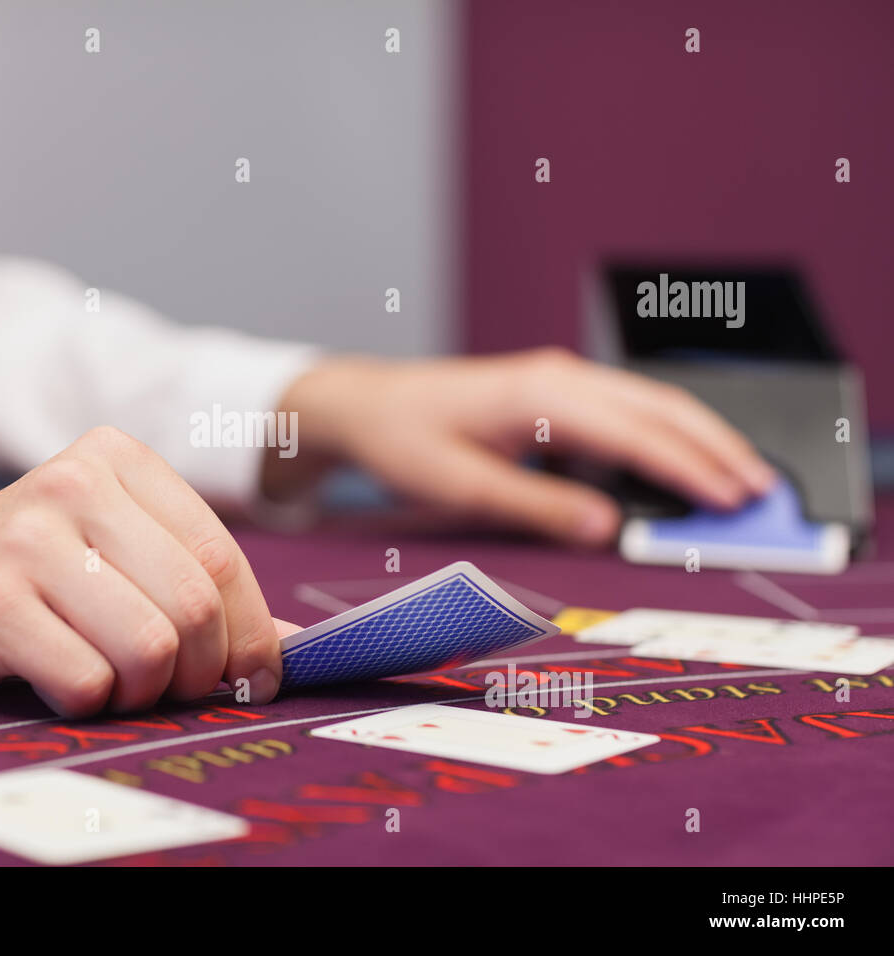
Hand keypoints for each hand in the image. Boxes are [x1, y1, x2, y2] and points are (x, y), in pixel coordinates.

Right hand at [0, 427, 289, 715]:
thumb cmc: (24, 576)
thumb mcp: (113, 554)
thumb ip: (196, 587)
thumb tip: (288, 649)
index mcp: (118, 460)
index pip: (222, 558)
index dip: (251, 633)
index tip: (253, 677)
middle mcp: (74, 483)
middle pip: (195, 605)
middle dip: (199, 671)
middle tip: (171, 689)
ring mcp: (27, 539)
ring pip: (150, 647)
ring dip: (141, 691)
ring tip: (109, 681)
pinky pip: (87, 681)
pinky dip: (86, 703)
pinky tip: (57, 681)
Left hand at [271, 347, 775, 545]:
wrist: (367, 405)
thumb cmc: (405, 440)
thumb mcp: (461, 485)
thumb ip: (537, 505)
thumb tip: (608, 527)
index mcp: (540, 396)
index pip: (636, 432)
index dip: (690, 468)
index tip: (733, 501)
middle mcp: (559, 378)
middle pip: (660, 407)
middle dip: (716, 447)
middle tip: (762, 492)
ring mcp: (559, 380)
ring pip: (650, 403)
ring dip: (697, 438)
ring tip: (739, 479)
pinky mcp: (554, 393)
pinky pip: (625, 410)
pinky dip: (663, 436)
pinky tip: (678, 466)